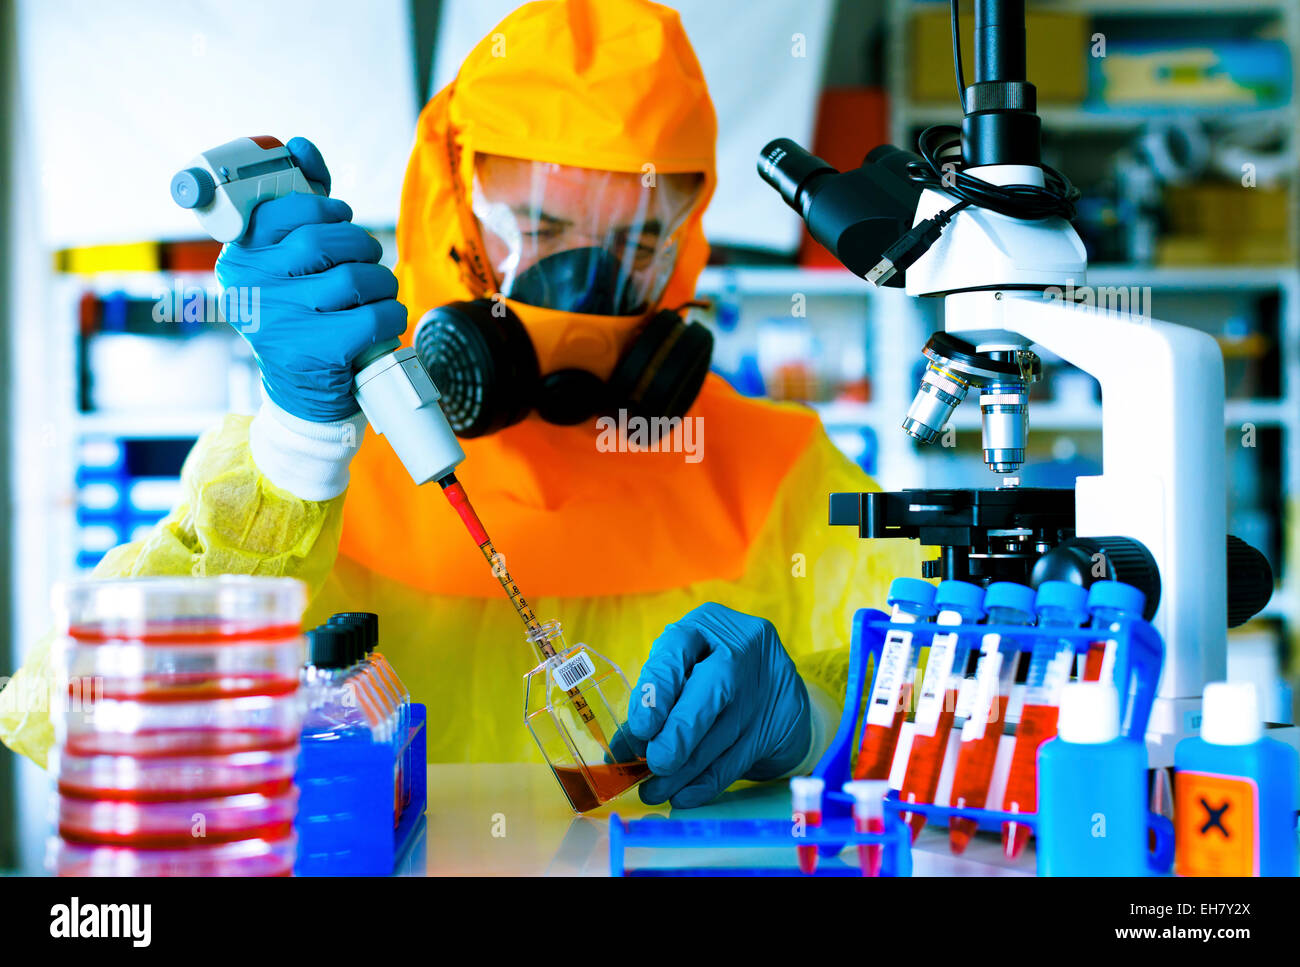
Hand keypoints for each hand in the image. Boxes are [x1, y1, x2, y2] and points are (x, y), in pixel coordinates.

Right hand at [215, 137, 406, 421]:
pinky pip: (374, 316)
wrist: (302, 396)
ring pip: (355, 277)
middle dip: (361, 245)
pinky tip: (384, 321)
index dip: (323, 207)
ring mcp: (283, 320)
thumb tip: (300, 144)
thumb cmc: (300, 317)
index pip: (281, 209)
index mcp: (238, 259)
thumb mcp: (287, 263)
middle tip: (365, 261)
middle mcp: (252, 287)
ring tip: (376, 294)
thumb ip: (297, 204)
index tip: (339, 217)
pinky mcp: (318, 349)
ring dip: (381, 282)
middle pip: (325, 239)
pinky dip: (391, 315)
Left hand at [627, 602, 810, 807]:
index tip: (642, 728)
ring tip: (655, 790)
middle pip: (711, 692)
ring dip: (684, 770)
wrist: (775, 690)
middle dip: (679, 733)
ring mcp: (763, 687)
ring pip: (720, 734)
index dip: (657, 689)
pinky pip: (737, 760)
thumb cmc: (710, 675)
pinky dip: (706, 782)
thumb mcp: (683, 671)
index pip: (677, 648)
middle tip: (656, 763)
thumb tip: (623, 748)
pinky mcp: (778, 724)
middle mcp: (740, 649)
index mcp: (707, 625)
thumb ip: (656, 700)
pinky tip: (684, 795)